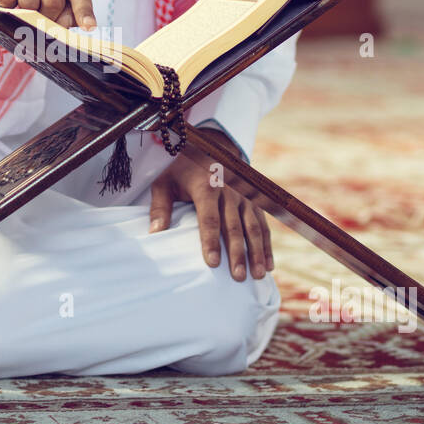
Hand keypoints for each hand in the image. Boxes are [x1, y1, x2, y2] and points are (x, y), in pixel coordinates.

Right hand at [0, 0, 96, 29]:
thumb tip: (64, 29)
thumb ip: (66, 13)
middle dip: (45, 17)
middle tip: (38, 18)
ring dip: (24, 12)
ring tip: (20, 4)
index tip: (89, 27)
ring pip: (29, 2)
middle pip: (53, 1)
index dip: (84, 11)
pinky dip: (6, 6)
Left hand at [148, 130, 272, 281]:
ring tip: (257, 275)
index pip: (209, 219)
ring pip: (253, 227)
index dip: (211, 242)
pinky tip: (268, 264)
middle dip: (238, 254)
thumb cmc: (182, 169)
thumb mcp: (165, 182)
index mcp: (206, 186)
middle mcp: (229, 191)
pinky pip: (263, 224)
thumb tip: (155, 233)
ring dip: (256, 252)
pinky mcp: (253, 201)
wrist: (210, 146)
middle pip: (234, 227)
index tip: (213, 264)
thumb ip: (160, 207)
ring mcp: (244, 196)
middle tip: (238, 277)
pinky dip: (267, 245)